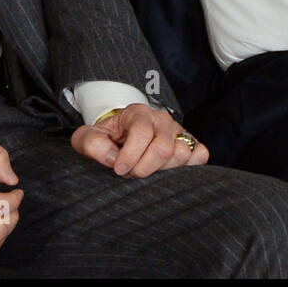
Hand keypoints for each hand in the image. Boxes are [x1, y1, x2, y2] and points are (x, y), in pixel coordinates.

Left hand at [71, 102, 208, 176]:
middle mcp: (162, 119)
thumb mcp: (87, 138)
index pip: (142, 132)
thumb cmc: (106, 140)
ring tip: (145, 169)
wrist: (122, 137)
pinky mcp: (192, 144)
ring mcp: (179, 131)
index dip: (130, 155)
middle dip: (144, 168)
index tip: (118, 169)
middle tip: (130, 173)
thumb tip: (113, 159)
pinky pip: (200, 155)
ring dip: (161, 171)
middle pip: (163, 148)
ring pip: (182, 154)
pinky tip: (166, 170)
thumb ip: (91, 144)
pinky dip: (187, 168)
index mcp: (138, 113)